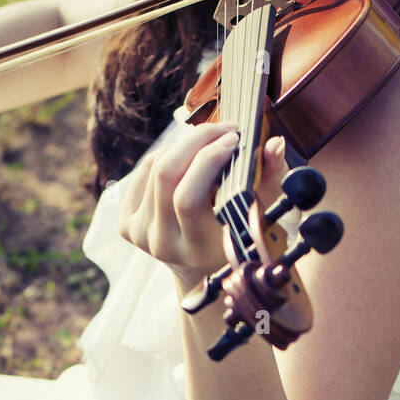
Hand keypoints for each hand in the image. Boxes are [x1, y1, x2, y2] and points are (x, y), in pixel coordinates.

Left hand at [117, 118, 286, 289]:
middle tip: (223, 129)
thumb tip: (274, 145)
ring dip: (185, 145)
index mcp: (193, 250)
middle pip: (166, 175)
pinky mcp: (126, 223)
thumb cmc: (235, 237)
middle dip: (197, 140)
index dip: (208, 160)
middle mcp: (161, 244)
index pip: (187, 198)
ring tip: (210, 141)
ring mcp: (139, 234)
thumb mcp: (258, 215)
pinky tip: (188, 156)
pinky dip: (167, 154)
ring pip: (155, 168)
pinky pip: (144, 171)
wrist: (201, 270)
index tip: (234, 140)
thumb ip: (269, 180)